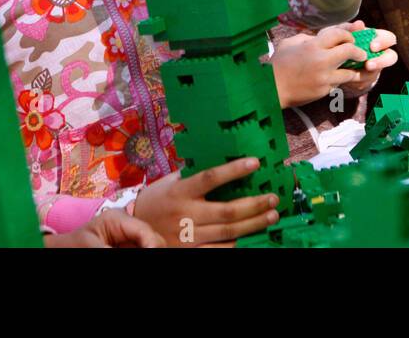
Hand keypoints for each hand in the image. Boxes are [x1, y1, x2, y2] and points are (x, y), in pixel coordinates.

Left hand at [44, 210, 165, 247]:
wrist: (65, 247)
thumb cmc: (73, 243)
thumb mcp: (87, 245)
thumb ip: (103, 249)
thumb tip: (118, 251)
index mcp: (118, 219)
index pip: (144, 230)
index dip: (152, 244)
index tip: (151, 252)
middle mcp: (128, 227)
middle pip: (153, 238)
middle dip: (153, 248)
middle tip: (153, 257)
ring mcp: (130, 238)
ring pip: (150, 245)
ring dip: (150, 249)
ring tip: (148, 254)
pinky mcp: (129, 246)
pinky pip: (142, 248)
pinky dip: (144, 251)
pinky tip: (144, 254)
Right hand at [132, 157, 278, 246]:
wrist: (135, 230)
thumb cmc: (157, 200)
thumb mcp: (171, 182)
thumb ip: (193, 174)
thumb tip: (222, 157)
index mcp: (181, 191)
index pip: (210, 178)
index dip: (234, 170)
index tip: (255, 163)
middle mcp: (185, 214)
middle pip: (227, 211)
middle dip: (254, 204)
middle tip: (273, 198)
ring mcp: (188, 236)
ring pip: (228, 232)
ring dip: (254, 224)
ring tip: (271, 216)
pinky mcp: (190, 252)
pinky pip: (219, 251)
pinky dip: (238, 245)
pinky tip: (254, 237)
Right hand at [271, 22, 395, 106]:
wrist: (271, 89)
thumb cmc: (278, 64)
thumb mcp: (291, 43)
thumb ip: (309, 38)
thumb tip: (322, 37)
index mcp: (312, 45)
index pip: (338, 34)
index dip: (348, 34)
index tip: (351, 38)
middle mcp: (321, 60)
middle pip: (349, 50)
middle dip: (358, 51)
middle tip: (361, 53)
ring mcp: (324, 77)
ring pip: (349, 72)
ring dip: (354, 69)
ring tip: (356, 68)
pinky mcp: (324, 91)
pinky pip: (339, 83)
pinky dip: (340, 80)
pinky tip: (341, 78)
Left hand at [341, 25, 398, 97]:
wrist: (329, 60)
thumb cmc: (339, 42)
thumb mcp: (342, 34)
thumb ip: (350, 28)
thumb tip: (359, 24)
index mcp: (376, 39)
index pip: (389, 38)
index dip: (383, 42)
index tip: (372, 46)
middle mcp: (379, 54)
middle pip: (392, 57)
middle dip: (381, 61)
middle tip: (368, 64)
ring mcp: (373, 69)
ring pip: (376, 73)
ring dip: (364, 75)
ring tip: (354, 73)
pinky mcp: (365, 81)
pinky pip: (364, 83)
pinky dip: (354, 80)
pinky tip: (346, 77)